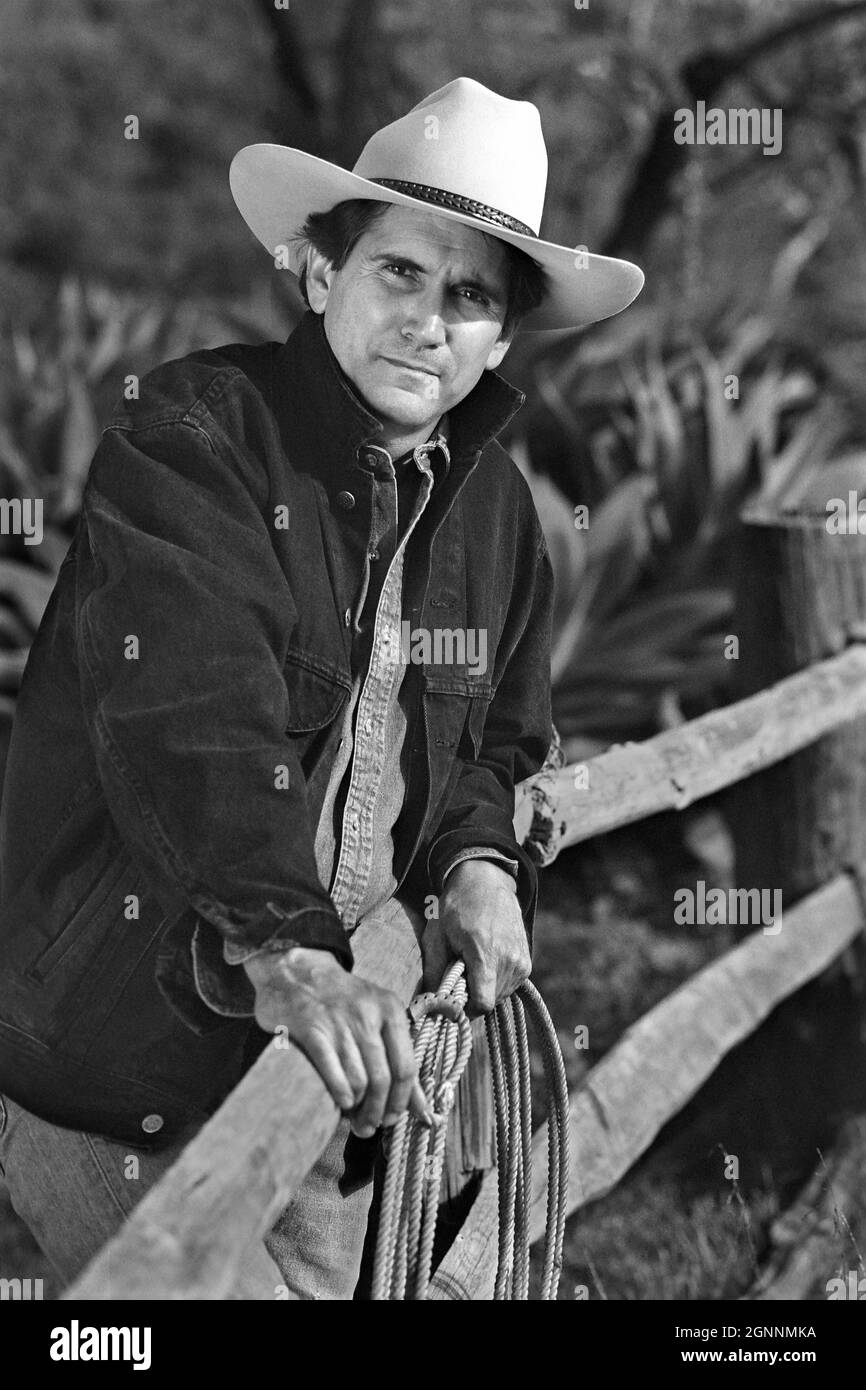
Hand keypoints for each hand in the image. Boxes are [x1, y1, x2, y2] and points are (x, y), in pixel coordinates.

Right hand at [243, 946, 430, 1136]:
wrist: (296, 971)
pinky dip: (340, 1094)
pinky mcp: (311, 1028)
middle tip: (369, 1127)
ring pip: (358, 1080)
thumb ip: (401, 1060)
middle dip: (378, 1112)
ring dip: (358, 1108)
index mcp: (390, 1010)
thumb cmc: (342, 1001)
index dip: (402, 1101)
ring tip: (353, 1117)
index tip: (393, 1119)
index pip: (406, 1068)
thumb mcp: (378, 1018)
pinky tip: (341, 1103)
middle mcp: (367, 1014)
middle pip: (383, 1079)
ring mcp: (339, 1021)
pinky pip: (333, 1072)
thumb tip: (424, 1109)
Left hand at [421, 859, 530, 1014]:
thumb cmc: (456, 907)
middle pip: (489, 1002)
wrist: (485, 882)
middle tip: (458, 977)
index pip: (481, 1003)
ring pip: (499, 996)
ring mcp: (521, 961)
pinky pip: (509, 986)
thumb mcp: (435, 935)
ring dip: (483, 989)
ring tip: (471, 966)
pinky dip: (495, 982)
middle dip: (471, 997)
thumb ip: (433, 972)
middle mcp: (509, 959)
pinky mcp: (527, 962)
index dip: (463, 1010)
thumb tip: (431, 1003)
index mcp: (485, 953)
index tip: (451, 1001)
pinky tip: (484, 962)